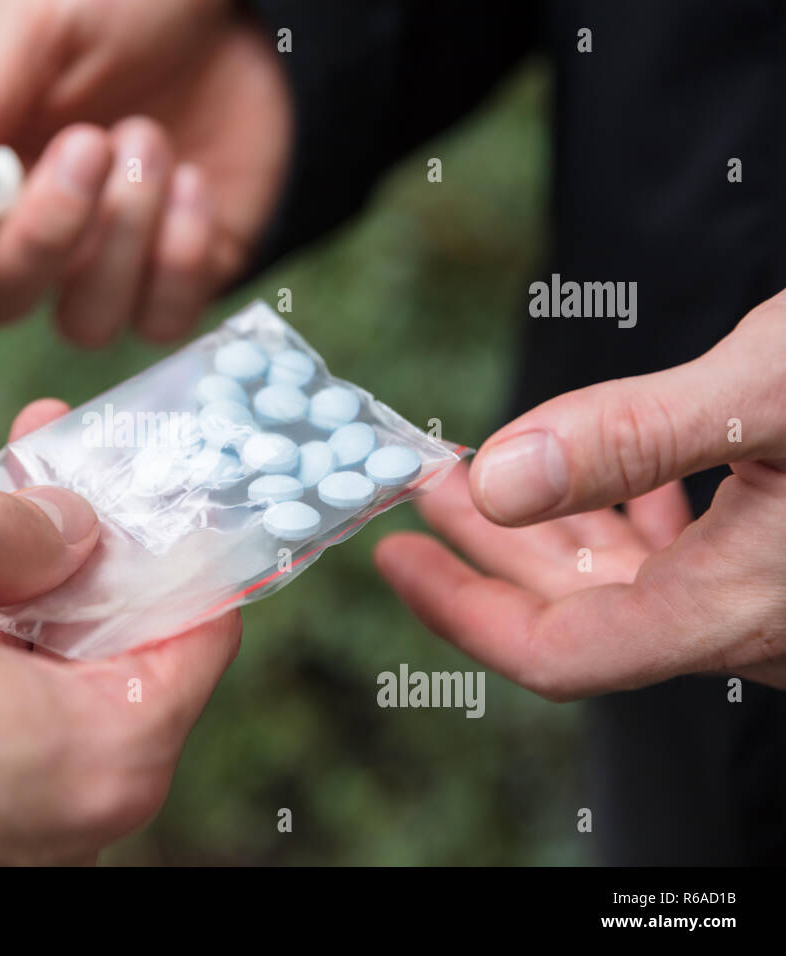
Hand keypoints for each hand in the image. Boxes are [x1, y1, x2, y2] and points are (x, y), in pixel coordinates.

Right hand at [0, 0, 290, 343]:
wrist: (241, 13)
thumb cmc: (124, 5)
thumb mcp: (39, 28)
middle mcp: (29, 238)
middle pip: (0, 302)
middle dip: (46, 234)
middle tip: (90, 142)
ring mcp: (104, 269)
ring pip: (85, 323)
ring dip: (124, 231)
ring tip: (148, 137)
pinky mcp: (175, 283)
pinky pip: (161, 320)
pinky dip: (181, 254)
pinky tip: (194, 180)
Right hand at [0, 399, 240, 863]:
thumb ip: (20, 524)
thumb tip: (73, 523)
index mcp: (102, 751)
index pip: (200, 629)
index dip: (180, 534)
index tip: (162, 471)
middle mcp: (69, 800)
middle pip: (117, 634)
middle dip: (82, 523)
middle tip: (59, 440)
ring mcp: (1, 808)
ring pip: (41, 652)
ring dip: (16, 549)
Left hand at [375, 291, 785, 697]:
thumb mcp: (772, 390)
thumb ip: (634, 437)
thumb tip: (498, 482)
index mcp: (730, 608)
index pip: (557, 652)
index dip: (460, 612)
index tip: (394, 558)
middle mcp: (751, 624)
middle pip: (581, 609)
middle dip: (488, 546)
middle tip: (422, 489)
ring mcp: (774, 597)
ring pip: (634, 581)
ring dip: (554, 525)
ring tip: (486, 471)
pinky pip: (690, 562)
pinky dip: (631, 519)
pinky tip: (621, 483)